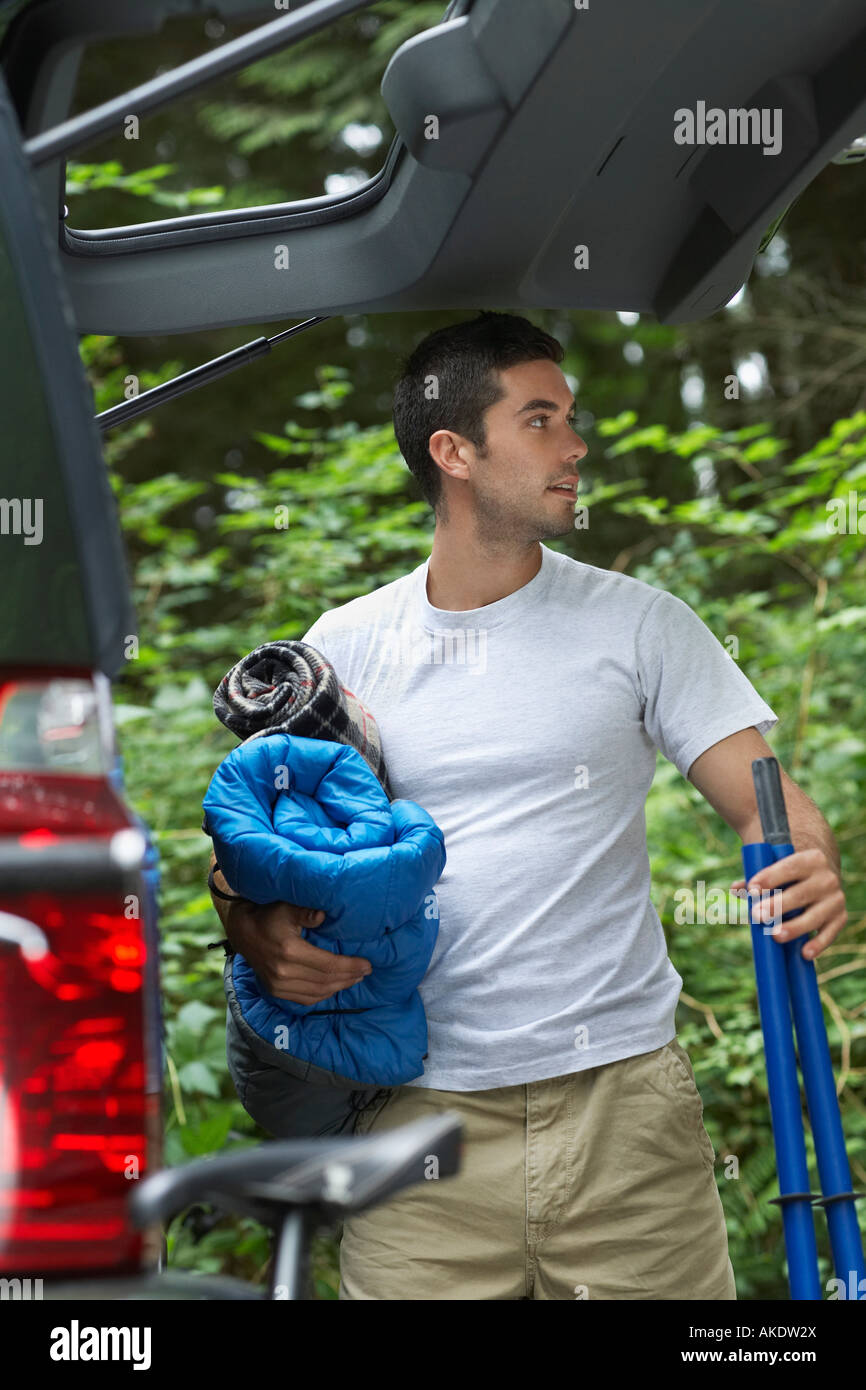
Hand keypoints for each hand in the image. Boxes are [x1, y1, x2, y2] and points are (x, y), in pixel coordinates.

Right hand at [224, 898, 371, 1002]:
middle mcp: (284, 973)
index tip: (367, 964)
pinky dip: (323, 994)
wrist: (244, 932)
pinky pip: (305, 999)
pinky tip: (335, 987)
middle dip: (349, 977)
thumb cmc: (269, 916)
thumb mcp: (287, 908)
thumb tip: (323, 915)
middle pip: (326, 981)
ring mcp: (278, 985)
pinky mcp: (276, 991)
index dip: (350, 966)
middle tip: (366, 971)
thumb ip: (306, 912)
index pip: (329, 965)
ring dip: (339, 987)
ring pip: (317, 993)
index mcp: (290, 952)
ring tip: (355, 979)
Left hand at [730, 848, 846, 960]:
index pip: (789, 867)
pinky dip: (818, 944)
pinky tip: (805, 953)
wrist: (823, 875)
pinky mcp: (840, 918)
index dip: (770, 877)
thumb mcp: (777, 870)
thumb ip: (756, 879)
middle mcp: (826, 878)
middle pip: (800, 894)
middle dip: (777, 906)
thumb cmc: (791, 874)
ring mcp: (835, 899)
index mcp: (810, 859)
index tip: (752, 889)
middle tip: (757, 915)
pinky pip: (830, 933)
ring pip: (814, 916)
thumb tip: (736, 888)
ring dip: (795, 927)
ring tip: (776, 936)